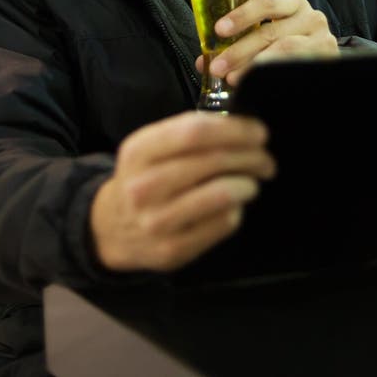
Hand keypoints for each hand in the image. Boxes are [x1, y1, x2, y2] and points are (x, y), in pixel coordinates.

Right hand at [89, 111, 275, 271]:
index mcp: (140, 150)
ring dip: (248, 183)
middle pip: (213, 161)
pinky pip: (222, 224)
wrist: (110, 227)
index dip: (235, 129)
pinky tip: (234, 205)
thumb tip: (242, 127)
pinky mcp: (173, 249)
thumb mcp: (151, 146)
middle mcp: (144, 185)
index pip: (195, 132)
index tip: (259, 132)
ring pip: (222, 194)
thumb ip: (188, 132)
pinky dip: (237, 210)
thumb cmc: (143, 176)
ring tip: (253, 181)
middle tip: (266, 159)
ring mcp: (158, 220)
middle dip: (251, 156)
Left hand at [197, 0, 338, 86]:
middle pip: (270, 32)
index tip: (219, 30)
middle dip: (239, 50)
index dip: (241, 15)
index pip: (266, 3)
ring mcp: (323, 39)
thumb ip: (239, 45)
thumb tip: (203, 62)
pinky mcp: (328, 60)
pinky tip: (258, 85)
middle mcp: (311, 17)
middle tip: (218, 67)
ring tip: (233, 79)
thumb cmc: (291, 51)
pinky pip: (296, 67)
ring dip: (253, 66)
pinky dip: (273, 75)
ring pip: (283, 50)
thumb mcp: (267, 40)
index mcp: (293, 5)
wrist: (324, 71)